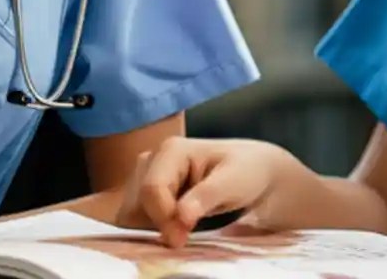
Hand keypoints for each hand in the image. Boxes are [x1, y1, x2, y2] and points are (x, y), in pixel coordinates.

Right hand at [116, 137, 308, 247]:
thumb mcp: (234, 182)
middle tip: (185, 233)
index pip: (151, 189)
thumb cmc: (247, 171)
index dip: (163, 217)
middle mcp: (153, 159)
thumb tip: (181, 216)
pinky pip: (135, 217)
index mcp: (172, 149)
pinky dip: (151, 227)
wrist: (254, 173)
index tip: (182, 237)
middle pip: (136, 202)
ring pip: (132, 212)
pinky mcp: (146, 192)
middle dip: (158, 223)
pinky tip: (175, 225)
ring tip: (184, 225)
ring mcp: (146, 175)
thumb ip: (206, 196)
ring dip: (153, 226)